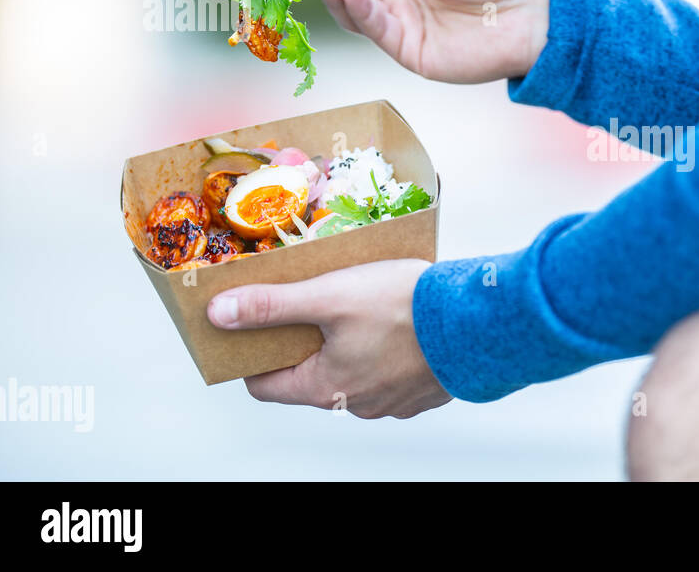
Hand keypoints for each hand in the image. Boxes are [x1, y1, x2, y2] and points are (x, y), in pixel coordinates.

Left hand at [206, 259, 451, 417]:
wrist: (479, 322)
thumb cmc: (405, 308)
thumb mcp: (329, 295)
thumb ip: (272, 305)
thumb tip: (219, 315)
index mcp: (325, 387)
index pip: (265, 384)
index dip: (255, 353)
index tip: (260, 324)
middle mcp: (356, 405)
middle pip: (311, 377)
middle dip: (308, 342)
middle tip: (316, 303)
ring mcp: (394, 403)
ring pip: (354, 375)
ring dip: (351, 347)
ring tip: (363, 307)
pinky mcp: (425, 393)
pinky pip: (392, 375)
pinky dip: (387, 353)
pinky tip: (399, 324)